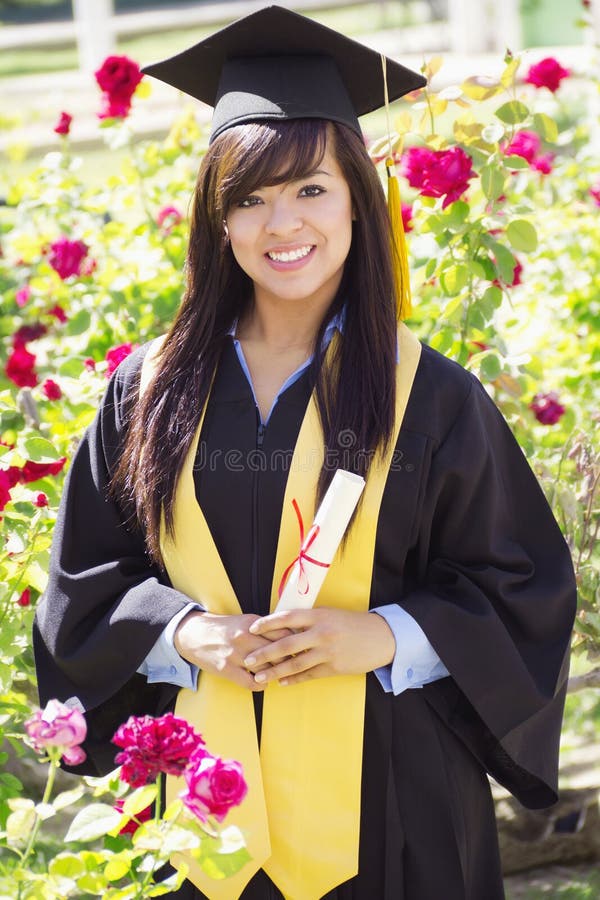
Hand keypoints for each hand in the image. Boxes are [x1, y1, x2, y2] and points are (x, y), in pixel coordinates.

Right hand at [174, 611, 291, 691]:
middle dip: (290, 660)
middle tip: (297, 664)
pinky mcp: (227, 669)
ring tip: (281, 675)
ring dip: (276, 674)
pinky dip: (261, 685)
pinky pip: (252, 683)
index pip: (283, 633)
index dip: (295, 642)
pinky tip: (263, 683)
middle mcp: (245, 637)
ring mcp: (235, 654)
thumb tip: (291, 636)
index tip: (302, 648)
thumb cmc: (224, 628)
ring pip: (267, 668)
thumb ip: (265, 628)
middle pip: (279, 651)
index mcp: (252, 623)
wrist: (194, 634)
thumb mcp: (245, 621)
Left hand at [243, 607, 395, 686]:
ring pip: (295, 663)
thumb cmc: (352, 623)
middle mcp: (321, 633)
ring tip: (259, 677)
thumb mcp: (330, 614)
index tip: (252, 628)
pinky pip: (309, 675)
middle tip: (248, 660)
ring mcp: (328, 652)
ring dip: (275, 671)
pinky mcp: (335, 667)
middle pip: (286, 644)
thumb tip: (284, 626)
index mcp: (319, 616)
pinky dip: (293, 679)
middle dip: (264, 653)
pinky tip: (281, 682)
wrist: (382, 637)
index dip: (268, 623)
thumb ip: (309, 620)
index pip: (287, 618)